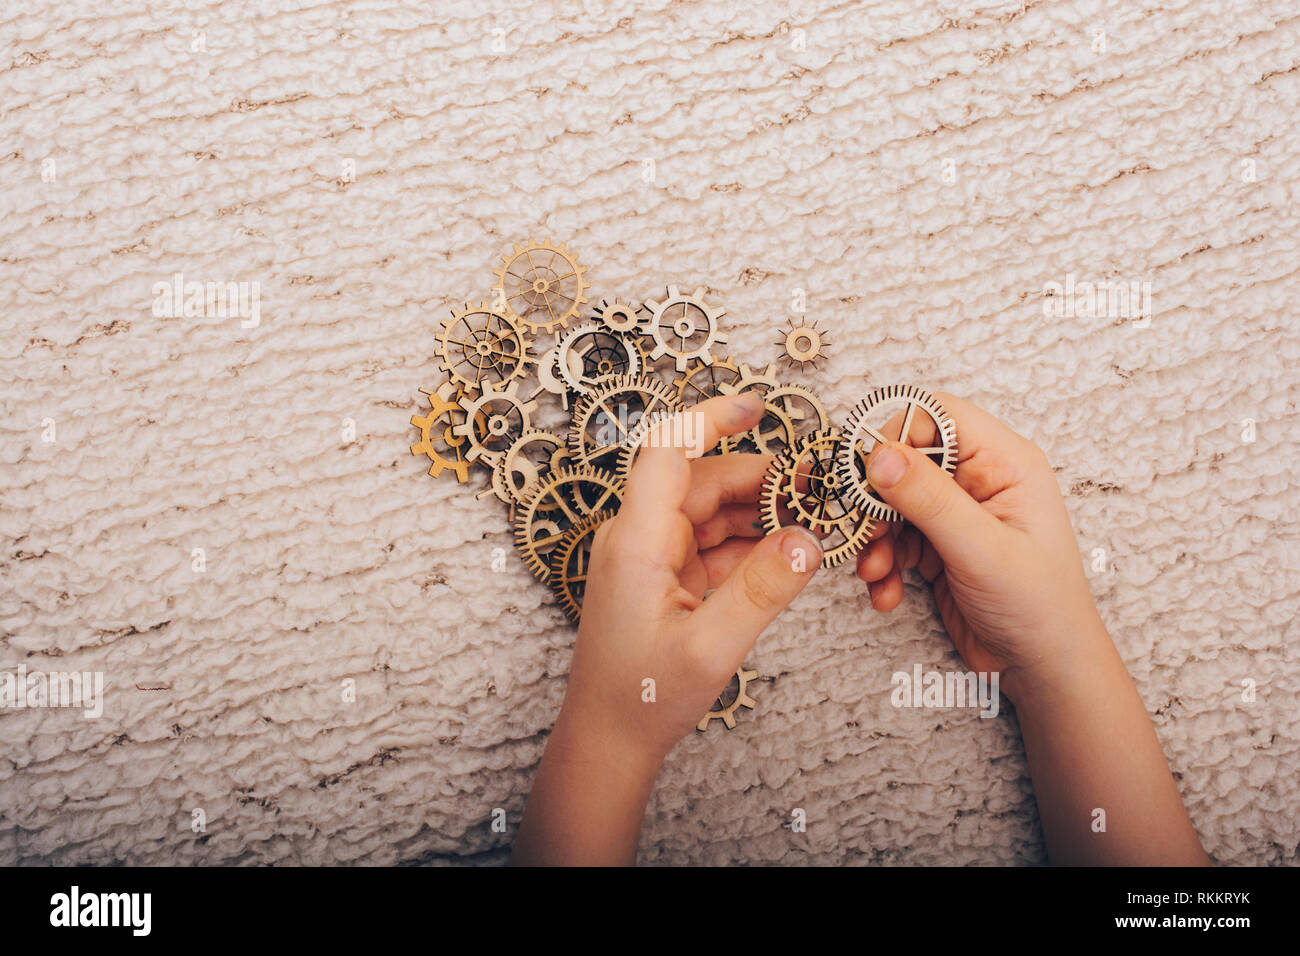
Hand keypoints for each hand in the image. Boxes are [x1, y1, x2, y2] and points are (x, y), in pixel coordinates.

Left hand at [570, 391, 822, 761]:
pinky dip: (747, 543)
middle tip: (816, 488)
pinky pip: (710, 543)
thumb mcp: (711, 648)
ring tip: (811, 516)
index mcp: (637, 541)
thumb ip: (762, 590)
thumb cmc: (642, 698)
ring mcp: (650, 557)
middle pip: (701, 480)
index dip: (710, 418)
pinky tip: (784, 550)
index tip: (756, 406)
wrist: (608, 741)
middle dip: (759, 479)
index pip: (667, 450)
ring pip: (709, 511)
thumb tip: (807, 538)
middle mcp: (639, 538)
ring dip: (757, 511)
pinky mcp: (664, 578)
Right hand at [854, 392, 1106, 701]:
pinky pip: (893, 540)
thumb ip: (929, 499)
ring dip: (874, 538)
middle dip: (875, 498)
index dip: (894, 433)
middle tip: (861, 529)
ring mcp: (956, 515)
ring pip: (891, 503)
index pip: (937, 416)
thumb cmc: (1038, 606)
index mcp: (1003, 463)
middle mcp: (978, 481)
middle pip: (905, 460)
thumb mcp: (981, 548)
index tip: (863, 470)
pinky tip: (887, 592)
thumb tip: (879, 454)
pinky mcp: (938, 546)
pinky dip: (881, 565)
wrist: (1044, 670)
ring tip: (874, 571)